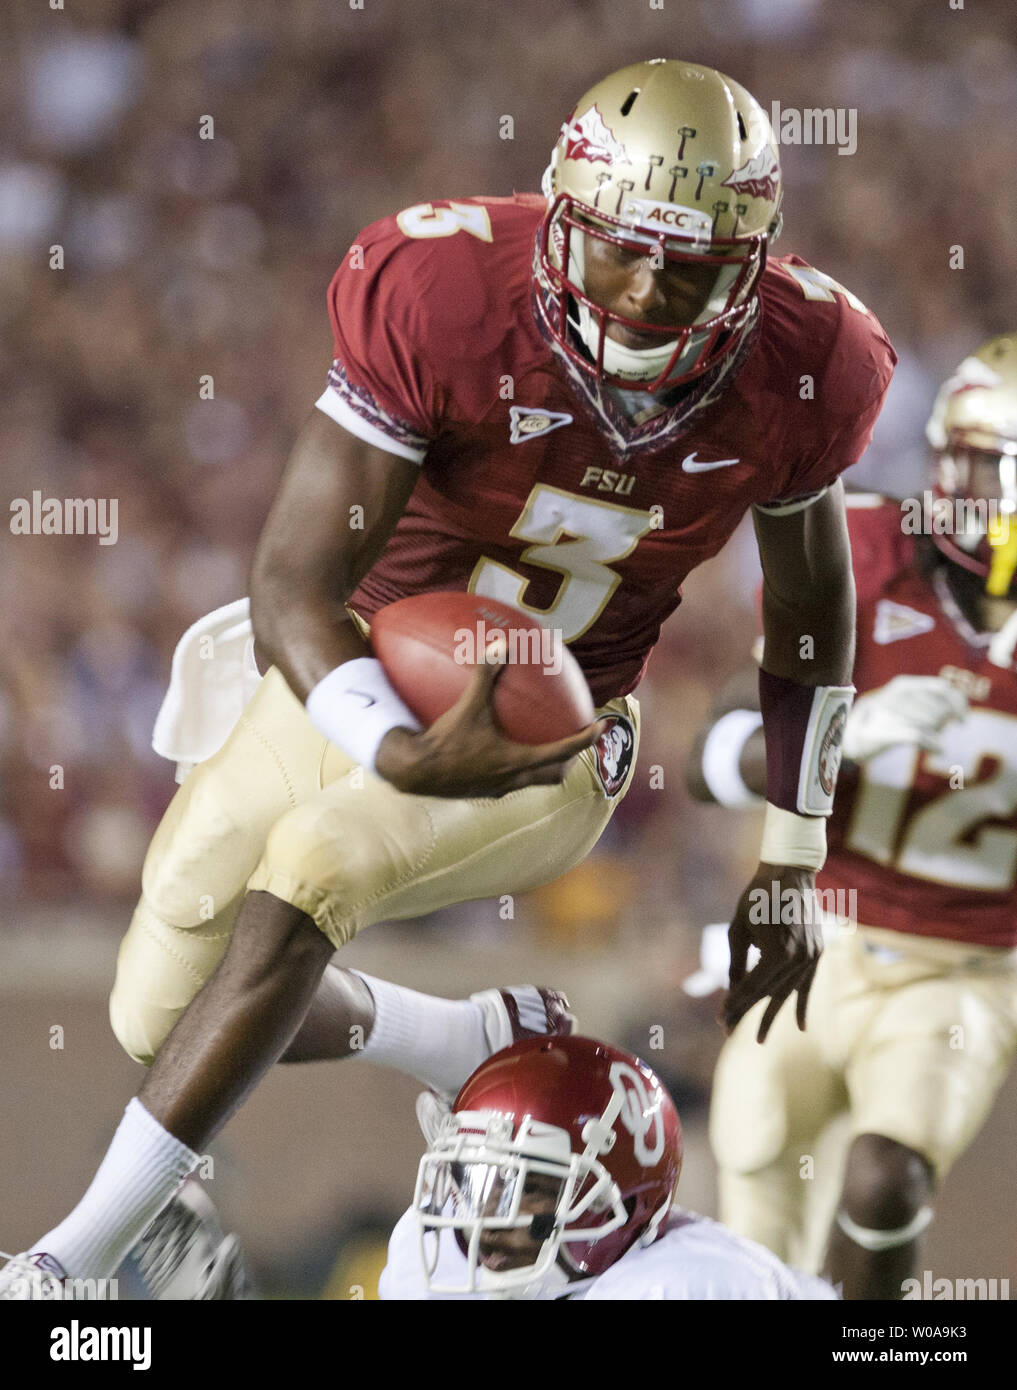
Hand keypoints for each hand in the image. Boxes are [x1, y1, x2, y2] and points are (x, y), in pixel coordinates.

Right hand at [375, 654, 606, 797]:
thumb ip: (486, 676)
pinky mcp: (481, 792)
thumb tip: (502, 645)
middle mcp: (512, 780)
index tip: (601, 728)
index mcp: (517, 761)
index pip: (562, 751)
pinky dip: (514, 768)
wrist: (415, 773)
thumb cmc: (444, 741)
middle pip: (553, 776)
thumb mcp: (468, 706)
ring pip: (532, 782)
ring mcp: (497, 789)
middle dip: (568, 761)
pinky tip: (499, 751)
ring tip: (544, 749)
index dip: (584, 740)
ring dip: (543, 768)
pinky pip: (508, 781)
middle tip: (574, 744)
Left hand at [721, 863, 822, 1041]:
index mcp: (776, 952)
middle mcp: (797, 959)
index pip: (750, 987)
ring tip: (759, 1038)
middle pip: (767, 994)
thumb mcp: (738, 929)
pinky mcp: (817, 954)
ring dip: (772, 1015)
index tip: (720, 1021)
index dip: (734, 1005)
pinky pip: (808, 985)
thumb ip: (737, 963)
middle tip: (728, 1031)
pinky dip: (802, 1005)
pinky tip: (800, 1027)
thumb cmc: (757, 897)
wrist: (791, 873)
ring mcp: (811, 957)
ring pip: (787, 993)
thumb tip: (733, 992)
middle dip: (747, 1013)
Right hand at [842, 675, 967, 762]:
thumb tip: (955, 714)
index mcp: (903, 684)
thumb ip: (928, 704)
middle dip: (943, 722)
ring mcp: (890, 712)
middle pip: (939, 709)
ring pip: (931, 724)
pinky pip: (921, 738)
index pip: (942, 689)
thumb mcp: (903, 707)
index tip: (963, 721)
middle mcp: (897, 694)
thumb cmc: (881, 722)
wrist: (849, 740)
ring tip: (927, 737)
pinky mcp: (886, 732)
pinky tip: (938, 749)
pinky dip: (933, 745)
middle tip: (937, 729)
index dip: (958, 704)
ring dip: (935, 734)